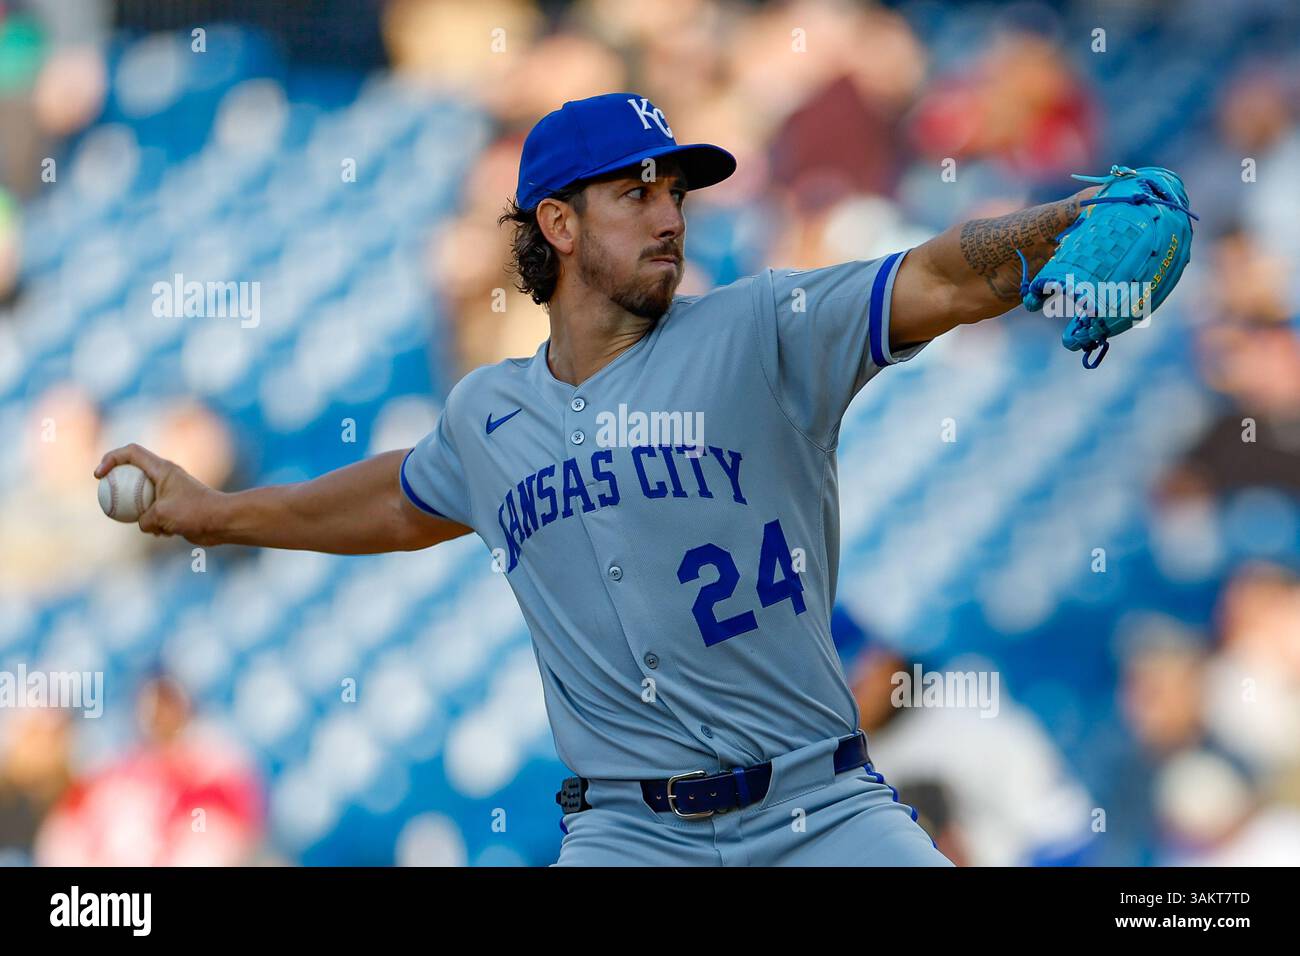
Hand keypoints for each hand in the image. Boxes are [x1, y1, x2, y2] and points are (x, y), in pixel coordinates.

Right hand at [94, 444, 225, 544]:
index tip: (99, 476)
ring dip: (140, 513)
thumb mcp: (161, 515)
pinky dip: (154, 524)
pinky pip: (155, 514)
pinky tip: (164, 533)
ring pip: (142, 498)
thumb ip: (144, 519)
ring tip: (150, 524)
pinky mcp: (175, 507)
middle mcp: (166, 476)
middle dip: (119, 488)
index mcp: (162, 469)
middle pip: (133, 474)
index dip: (111, 458)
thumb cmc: (194, 513)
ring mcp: (170, 491)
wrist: (222, 522)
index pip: (131, 452)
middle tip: (109, 503)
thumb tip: (143, 524)